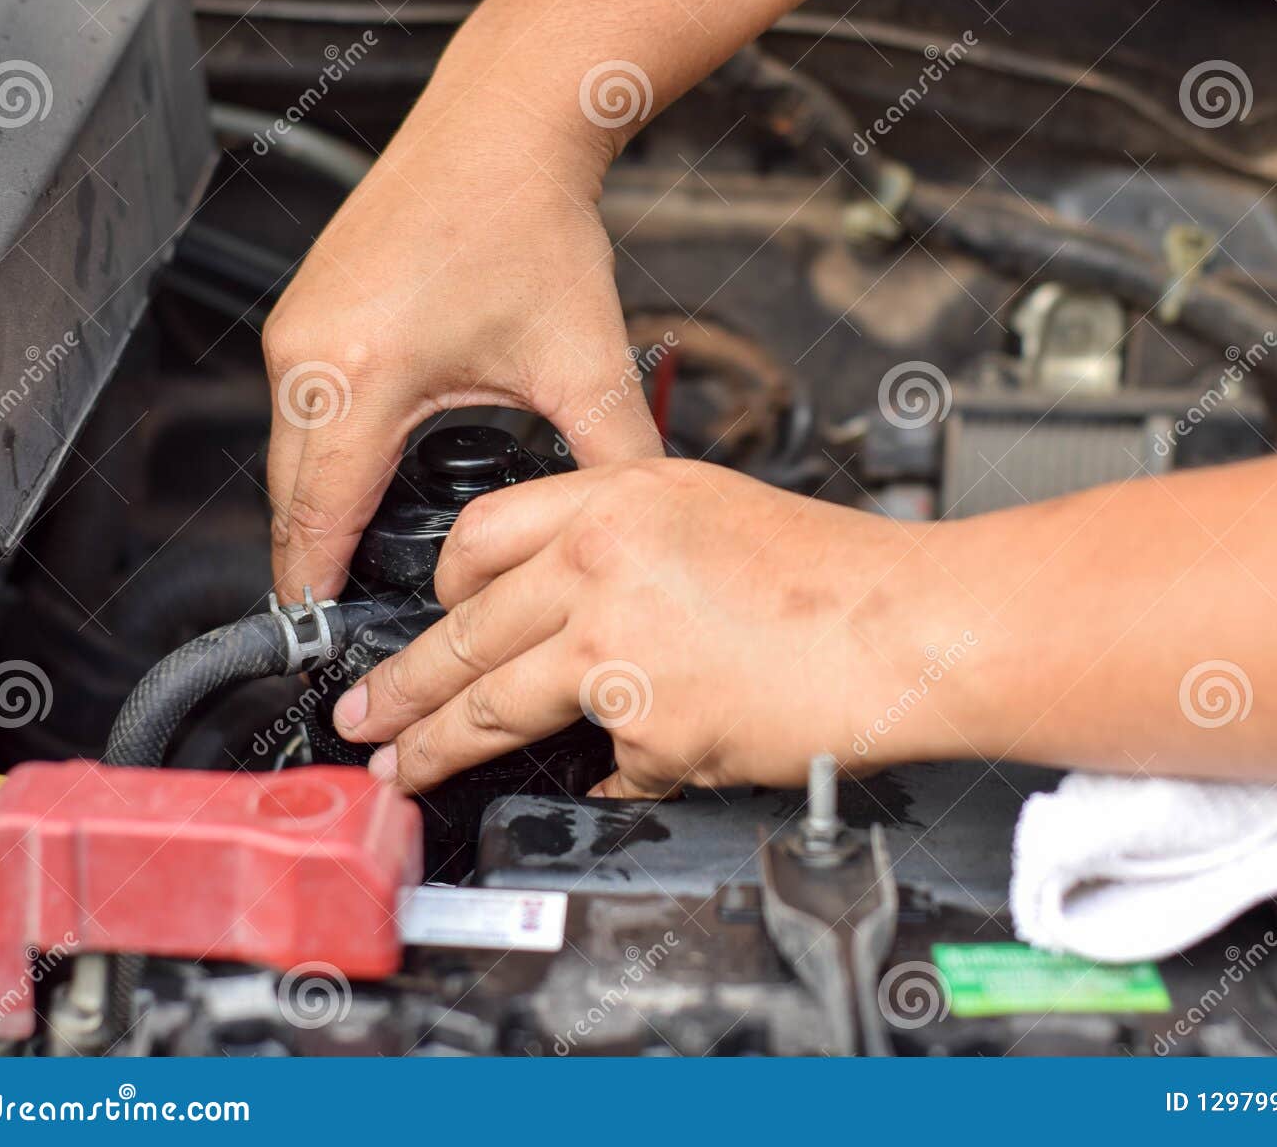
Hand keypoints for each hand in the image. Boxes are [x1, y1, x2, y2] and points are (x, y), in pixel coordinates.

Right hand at [262, 113, 660, 602]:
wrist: (501, 130)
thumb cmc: (530, 223)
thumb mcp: (582, 361)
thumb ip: (615, 456)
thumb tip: (635, 525)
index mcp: (360, 376)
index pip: (322, 516)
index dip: (319, 590)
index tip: (322, 643)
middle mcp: (309, 352)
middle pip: (292, 494)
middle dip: (312, 563)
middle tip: (338, 628)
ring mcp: (297, 327)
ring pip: (289, 453)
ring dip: (316, 511)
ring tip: (349, 572)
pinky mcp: (306, 310)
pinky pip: (297, 411)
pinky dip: (321, 458)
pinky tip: (361, 487)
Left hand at [329, 460, 980, 796]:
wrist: (910, 626)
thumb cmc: (838, 575)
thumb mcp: (714, 513)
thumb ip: (628, 547)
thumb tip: (571, 604)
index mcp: (618, 500)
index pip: (482, 535)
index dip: (441, 586)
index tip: (427, 616)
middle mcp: (601, 566)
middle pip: (464, 629)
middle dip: (402, 683)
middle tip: (367, 712)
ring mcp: (618, 651)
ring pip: (491, 706)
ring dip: (435, 747)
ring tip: (404, 768)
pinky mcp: (649, 729)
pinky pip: (605, 765)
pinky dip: (610, 775)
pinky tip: (616, 776)